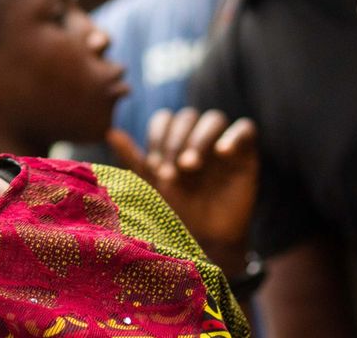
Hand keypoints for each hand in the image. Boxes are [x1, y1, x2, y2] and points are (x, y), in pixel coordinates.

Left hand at [108, 108, 257, 272]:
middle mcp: (196, 138)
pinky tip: (223, 152)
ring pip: (214, 119)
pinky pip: (246, 129)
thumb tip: (110, 131)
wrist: (205, 240)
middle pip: (188, 116)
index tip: (154, 164)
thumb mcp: (149, 185)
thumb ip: (132, 158)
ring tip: (190, 165)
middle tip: (170, 171)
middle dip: (176, 141)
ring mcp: (222, 144)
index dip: (158, 136)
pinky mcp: (246, 155)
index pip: (165, 118)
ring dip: (199, 138)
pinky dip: (234, 135)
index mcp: (173, 140)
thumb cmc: (175, 211)